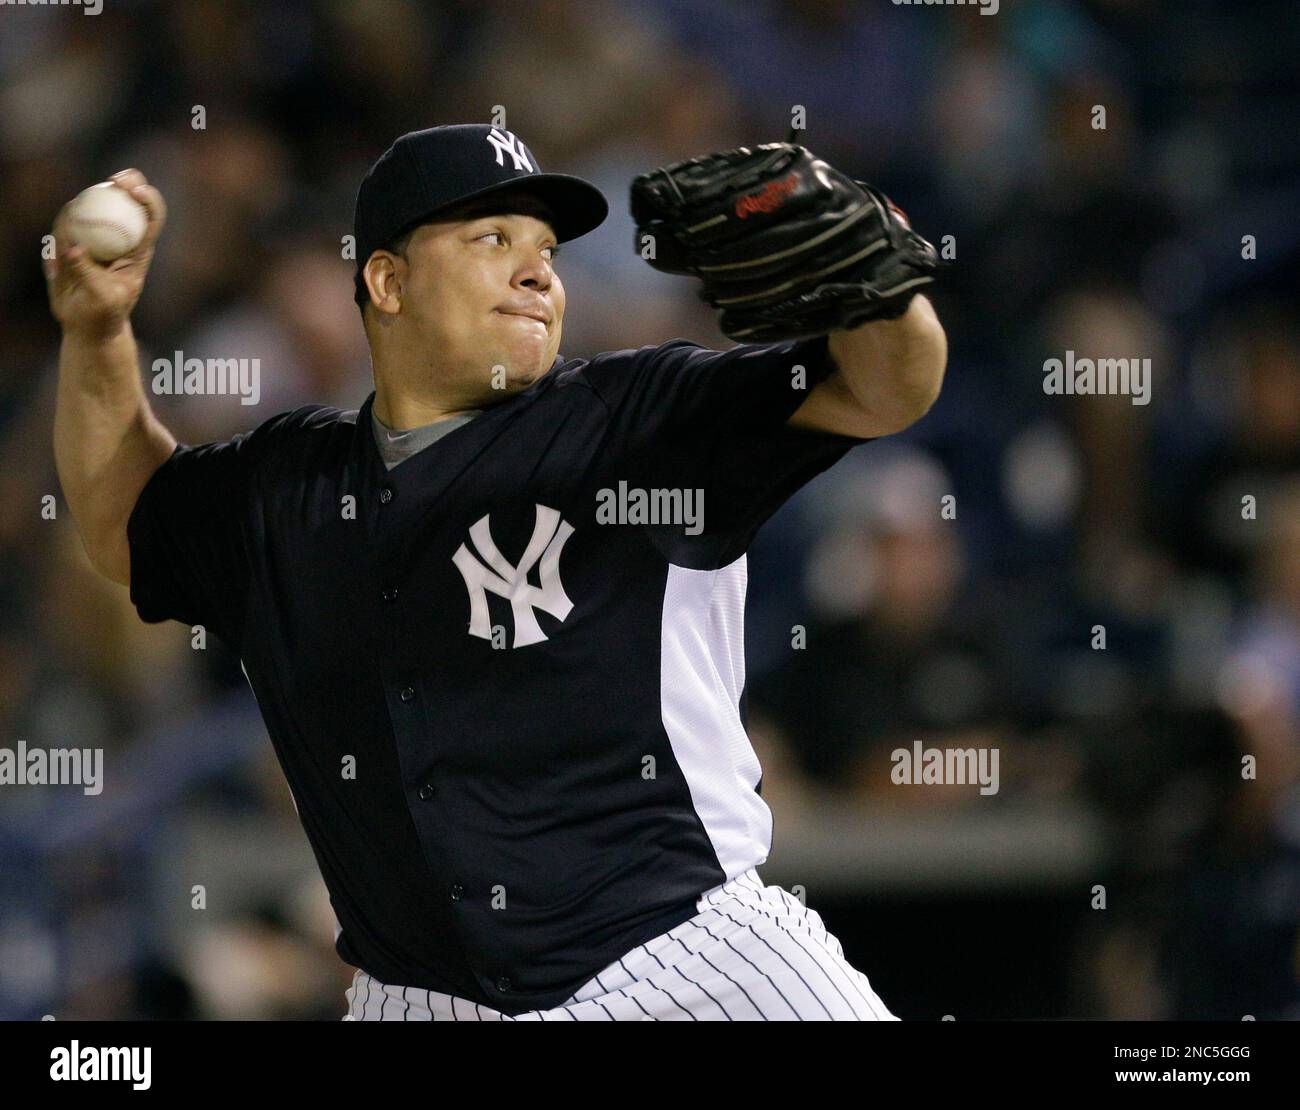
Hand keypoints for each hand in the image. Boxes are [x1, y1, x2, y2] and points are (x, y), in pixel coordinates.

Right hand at [43, 169, 166, 338]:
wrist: (87, 325)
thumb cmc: (105, 315)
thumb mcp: (103, 298)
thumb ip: (88, 273)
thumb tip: (74, 248)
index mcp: (138, 249)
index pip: (150, 217)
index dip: (148, 198)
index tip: (135, 190)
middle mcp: (118, 236)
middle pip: (123, 200)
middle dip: (122, 182)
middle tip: (113, 181)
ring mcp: (93, 236)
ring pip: (86, 210)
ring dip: (76, 219)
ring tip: (68, 258)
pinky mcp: (70, 241)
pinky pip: (61, 230)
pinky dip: (56, 243)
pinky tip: (56, 270)